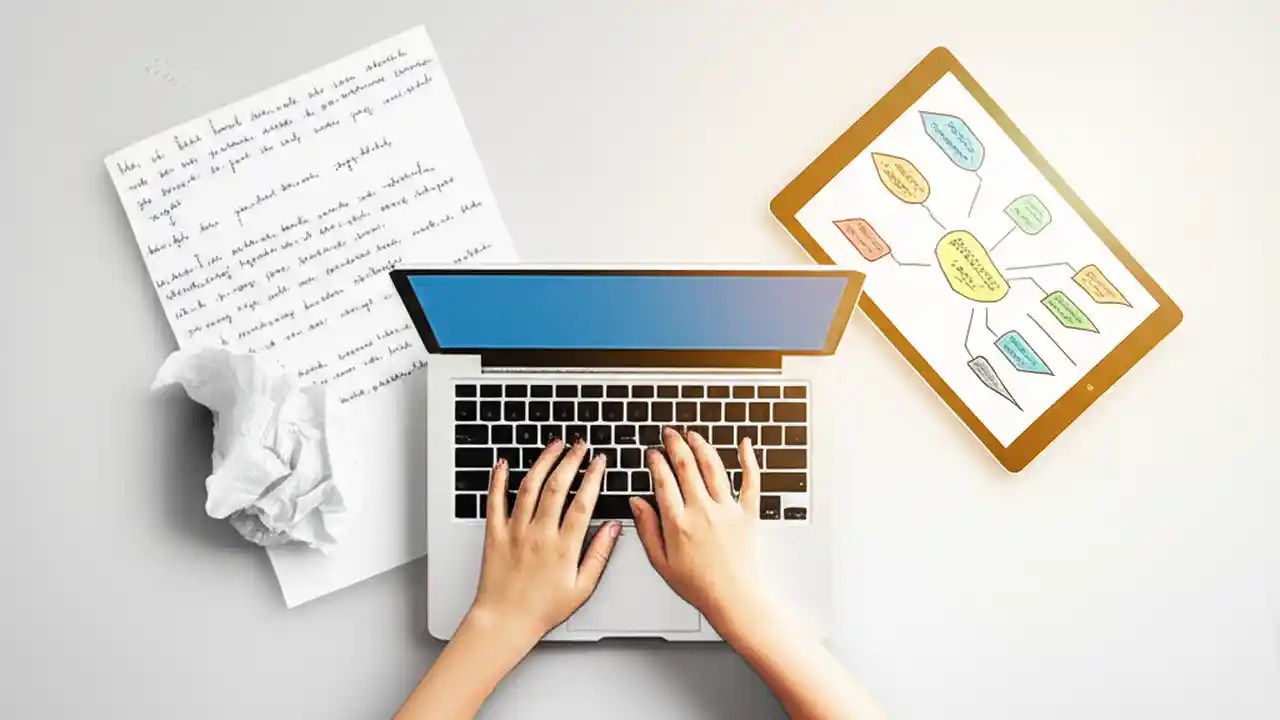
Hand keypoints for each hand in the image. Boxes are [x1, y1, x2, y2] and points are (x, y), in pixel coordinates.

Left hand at [468, 439, 620, 643]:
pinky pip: (494, 500)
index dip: (593, 476)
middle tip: (580, 445)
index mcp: (563, 547)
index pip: (583, 501)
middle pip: (557, 486)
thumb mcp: (582, 588)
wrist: (504, 621)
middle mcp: (539, 534)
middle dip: (571, 460)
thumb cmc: (542, 609)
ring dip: (543, 461)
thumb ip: (599, 554)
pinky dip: (498, 479)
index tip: (599, 460)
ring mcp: (515, 531)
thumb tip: (614, 528)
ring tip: (554, 445)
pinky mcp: (494, 534)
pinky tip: (504, 463)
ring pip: (529, 486)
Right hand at [628, 428, 772, 636]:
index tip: (652, 453)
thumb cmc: (698, 585)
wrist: (735, 599)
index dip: (656, 462)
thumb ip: (647, 529)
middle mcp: (702, 510)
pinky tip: (745, 444)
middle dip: (675, 444)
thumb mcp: (661, 562)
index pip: (663, 481)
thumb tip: (636, 502)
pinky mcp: (748, 513)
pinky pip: (751, 480)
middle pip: (686, 466)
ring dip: (701, 445)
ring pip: (713, 466)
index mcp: (678, 523)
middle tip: (669, 433)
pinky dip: (749, 460)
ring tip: (692, 434)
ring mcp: (727, 509)